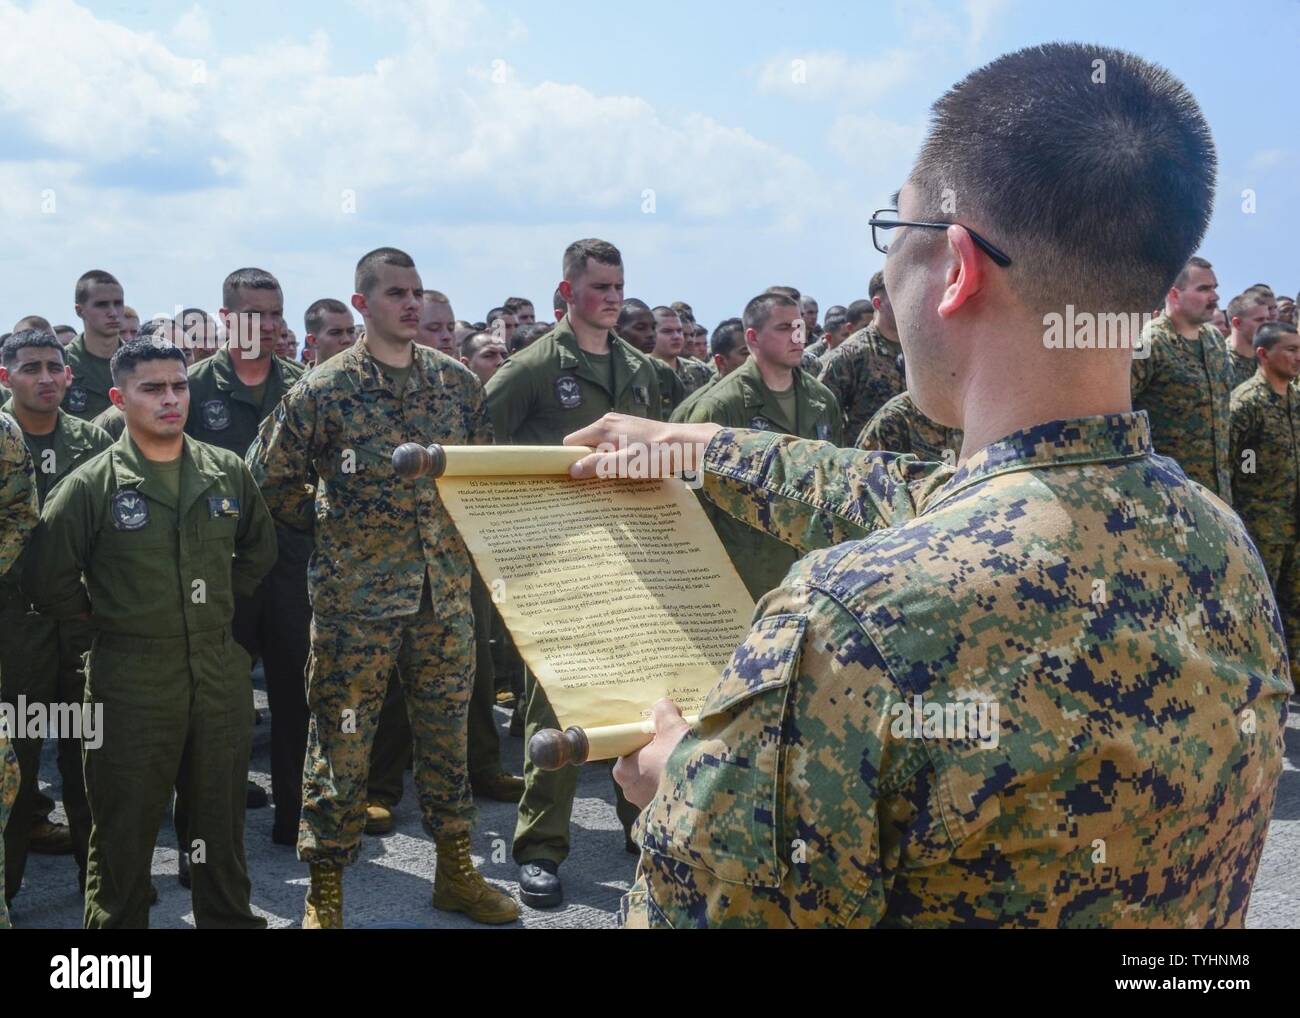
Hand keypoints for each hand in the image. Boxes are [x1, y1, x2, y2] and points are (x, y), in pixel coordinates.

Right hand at [564, 414, 720, 480]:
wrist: (687, 445)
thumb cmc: (655, 455)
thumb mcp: (624, 464)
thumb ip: (597, 465)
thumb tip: (571, 470)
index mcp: (602, 427)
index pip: (571, 442)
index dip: (570, 459)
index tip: (576, 477)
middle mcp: (609, 421)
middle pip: (585, 444)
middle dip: (587, 462)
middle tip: (597, 481)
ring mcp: (622, 425)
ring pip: (599, 446)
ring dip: (603, 462)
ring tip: (613, 478)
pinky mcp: (632, 431)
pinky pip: (613, 445)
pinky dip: (614, 457)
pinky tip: (626, 469)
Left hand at [613, 698, 691, 808]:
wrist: (705, 796)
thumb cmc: (680, 761)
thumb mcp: (672, 727)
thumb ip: (664, 712)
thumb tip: (663, 705)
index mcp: (623, 769)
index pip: (630, 749)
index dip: (646, 739)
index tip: (662, 733)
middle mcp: (630, 790)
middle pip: (643, 764)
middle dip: (658, 755)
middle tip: (677, 744)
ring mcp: (647, 805)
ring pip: (656, 780)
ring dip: (669, 771)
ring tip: (689, 759)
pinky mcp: (664, 817)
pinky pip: (668, 795)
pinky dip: (677, 786)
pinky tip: (693, 776)